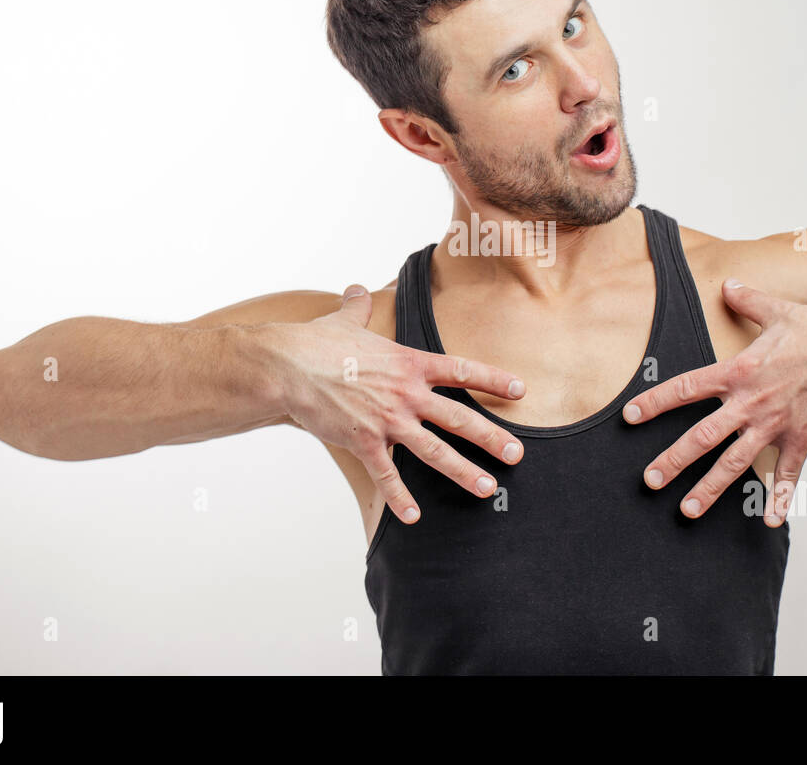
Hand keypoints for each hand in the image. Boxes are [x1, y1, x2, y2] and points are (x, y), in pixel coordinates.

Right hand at [276, 284, 526, 524]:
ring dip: (464, 472)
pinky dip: (400, 498)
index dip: (493, 380)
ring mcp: (387, 420)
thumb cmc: (315, 342)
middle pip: (459, 417)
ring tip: (487, 489)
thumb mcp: (345, 320)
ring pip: (435, 451)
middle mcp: (406, 393)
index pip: (461, 370)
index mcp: (409, 363)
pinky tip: (414, 518)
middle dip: (492, 438)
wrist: (286, 366)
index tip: (520, 390)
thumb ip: (359, 308)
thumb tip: (356, 290)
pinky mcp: (363, 442)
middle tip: (518, 455)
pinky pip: (386, 476)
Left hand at [622, 279, 806, 525]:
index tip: (630, 416)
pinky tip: (770, 522)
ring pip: (735, 463)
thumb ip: (747, 300)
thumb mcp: (777, 310)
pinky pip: (788, 475)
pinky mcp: (802, 439)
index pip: (686, 389)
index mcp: (738, 372)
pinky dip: (780, 499)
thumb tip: (729, 284)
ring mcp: (775, 425)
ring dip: (710, 489)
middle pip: (702, 437)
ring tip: (687, 510)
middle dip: (673, 460)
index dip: (656, 402)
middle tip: (650, 480)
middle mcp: (750, 402)